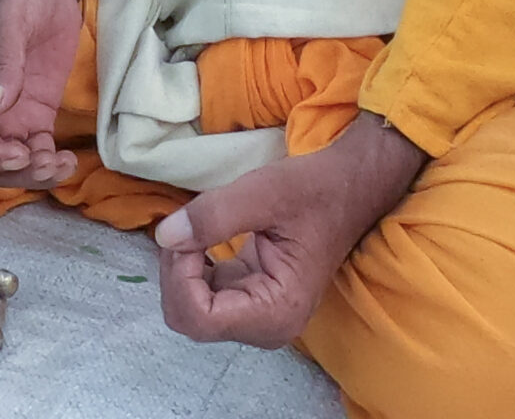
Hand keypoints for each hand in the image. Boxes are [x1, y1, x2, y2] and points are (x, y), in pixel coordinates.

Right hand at [0, 0, 84, 190]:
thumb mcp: (10, 20)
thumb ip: (3, 65)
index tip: (17, 154)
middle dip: (12, 173)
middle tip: (44, 162)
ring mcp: (10, 114)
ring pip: (12, 165)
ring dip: (33, 175)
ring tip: (61, 164)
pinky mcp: (37, 114)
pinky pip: (38, 152)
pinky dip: (51, 165)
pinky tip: (70, 160)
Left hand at [155, 112, 425, 347]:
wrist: (349, 188)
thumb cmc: (315, 190)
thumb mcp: (264, 191)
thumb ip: (213, 215)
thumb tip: (164, 236)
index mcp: (276, 311)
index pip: (199, 318)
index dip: (179, 277)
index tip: (186, 233)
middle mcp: (268, 327)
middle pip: (191, 319)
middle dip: (176, 273)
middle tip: (188, 226)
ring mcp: (259, 317)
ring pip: (192, 309)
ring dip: (181, 269)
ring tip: (196, 228)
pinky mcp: (251, 300)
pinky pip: (204, 296)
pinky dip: (191, 269)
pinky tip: (201, 239)